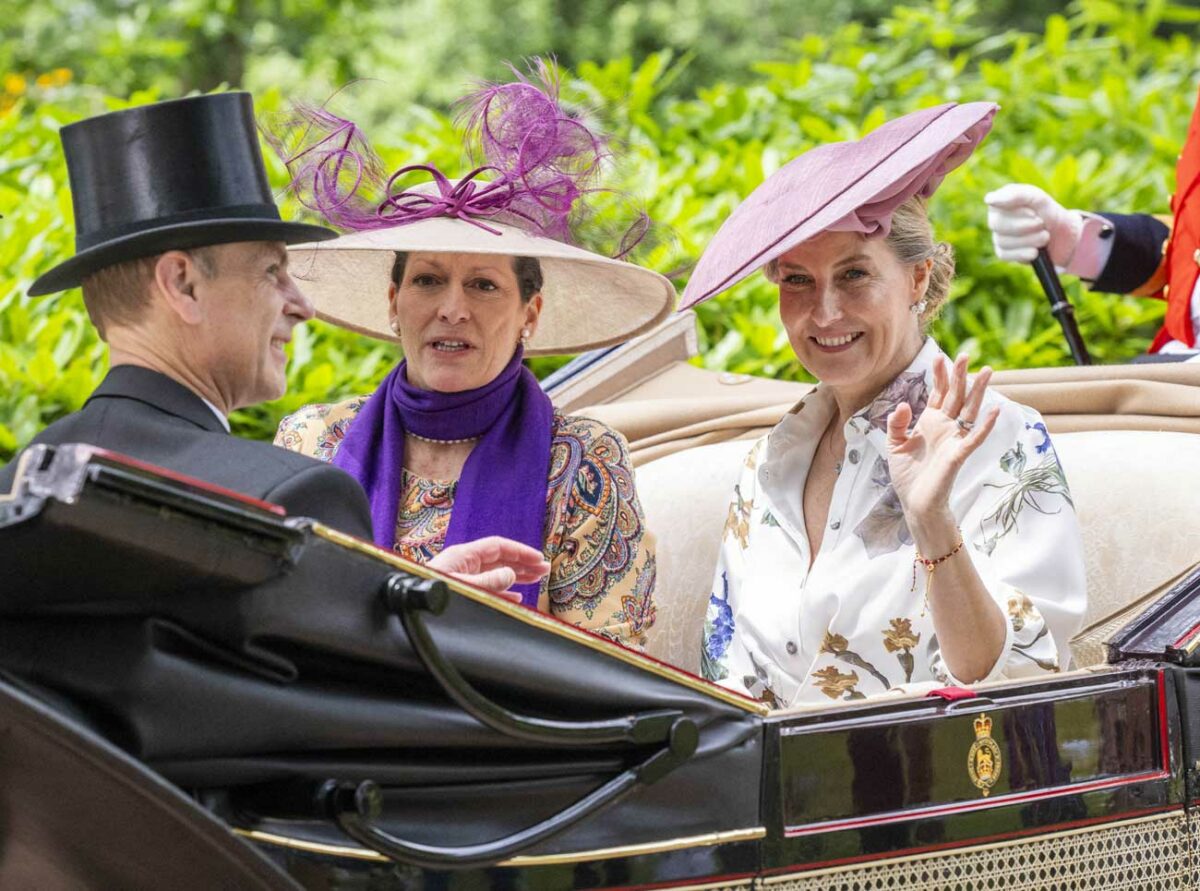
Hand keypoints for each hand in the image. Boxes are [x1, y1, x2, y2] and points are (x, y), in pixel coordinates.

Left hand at [428, 536, 550, 601]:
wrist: (407, 606)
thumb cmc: (429, 591)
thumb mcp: (463, 587)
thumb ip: (489, 581)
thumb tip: (510, 575)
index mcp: (463, 555)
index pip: (498, 546)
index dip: (520, 551)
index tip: (539, 558)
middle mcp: (463, 563)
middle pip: (499, 559)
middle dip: (522, 563)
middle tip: (544, 569)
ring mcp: (462, 577)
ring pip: (496, 573)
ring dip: (517, 576)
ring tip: (536, 580)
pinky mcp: (460, 591)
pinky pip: (488, 588)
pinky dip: (504, 591)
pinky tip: (516, 597)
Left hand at [885, 354, 999, 542]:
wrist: (915, 502)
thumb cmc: (907, 475)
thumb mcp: (894, 444)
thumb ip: (896, 423)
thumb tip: (904, 404)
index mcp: (930, 423)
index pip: (938, 394)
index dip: (939, 376)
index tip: (939, 356)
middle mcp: (945, 428)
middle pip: (955, 396)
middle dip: (959, 376)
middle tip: (966, 355)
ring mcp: (954, 440)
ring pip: (969, 410)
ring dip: (978, 392)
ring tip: (987, 371)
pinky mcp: (958, 455)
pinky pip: (974, 437)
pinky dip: (985, 424)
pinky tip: (996, 409)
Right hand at [984, 183, 1083, 266]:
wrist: (1064, 238)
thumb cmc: (1050, 214)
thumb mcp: (1039, 199)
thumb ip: (1018, 194)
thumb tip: (988, 200)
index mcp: (1002, 201)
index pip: (997, 205)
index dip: (1018, 212)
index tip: (1034, 213)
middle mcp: (996, 219)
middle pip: (997, 224)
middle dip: (1024, 226)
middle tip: (1041, 224)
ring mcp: (998, 237)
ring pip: (1003, 241)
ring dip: (1029, 240)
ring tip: (1045, 237)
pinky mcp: (1003, 253)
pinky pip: (1005, 255)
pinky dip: (1024, 253)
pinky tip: (1036, 252)